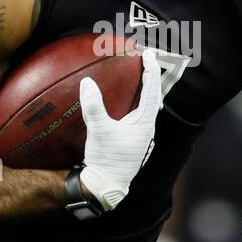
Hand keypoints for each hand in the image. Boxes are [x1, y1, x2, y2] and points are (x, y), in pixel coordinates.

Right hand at [78, 47, 162, 211]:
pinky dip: (136, 106)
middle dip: (151, 79)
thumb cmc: (106, 159)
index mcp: (145, 124)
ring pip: (148, 109)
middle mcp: (147, 129)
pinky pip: (139, 118)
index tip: (149, 54)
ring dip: (145, 93)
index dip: (151, 71)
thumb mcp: (99, 130)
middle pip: (154, 98)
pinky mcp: (134, 144)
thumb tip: (87, 82)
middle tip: (147, 62)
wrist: (105, 186)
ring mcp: (141, 138)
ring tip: (140, 80)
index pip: (152, 91)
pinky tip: (126, 106)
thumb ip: (94, 106)